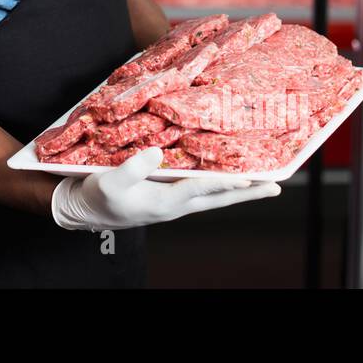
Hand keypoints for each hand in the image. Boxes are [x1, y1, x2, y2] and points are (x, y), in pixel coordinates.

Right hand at [51, 146, 280, 231]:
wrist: (86, 210)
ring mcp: (175, 203)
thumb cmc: (98, 195)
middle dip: (248, 192)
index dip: (225, 182)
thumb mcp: (109, 181)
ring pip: (214, 197)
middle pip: (219, 198)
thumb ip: (133, 167)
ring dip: (239, 189)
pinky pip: (203, 192)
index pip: (201, 189)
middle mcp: (176, 204)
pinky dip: (221, 185)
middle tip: (276, 186)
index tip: (250, 177)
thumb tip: (158, 153)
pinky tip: (229, 177)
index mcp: (164, 201)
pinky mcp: (170, 197)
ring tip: (264, 183)